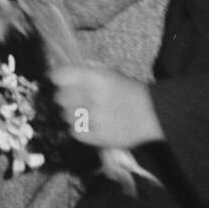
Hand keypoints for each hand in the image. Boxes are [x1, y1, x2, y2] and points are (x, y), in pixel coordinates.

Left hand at [48, 65, 162, 149]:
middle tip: (71, 98)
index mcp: (95, 78)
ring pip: (66, 116)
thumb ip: (86, 69)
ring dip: (70, 114)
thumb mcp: (109, 72)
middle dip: (63, 97)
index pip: (60, 77)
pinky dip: (77, 128)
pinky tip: (85, 124)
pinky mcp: (99, 137)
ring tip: (81, 112)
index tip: (58, 81)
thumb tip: (64, 71)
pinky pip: (75, 132)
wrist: (151, 113)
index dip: (57, 78)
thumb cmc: (128, 89)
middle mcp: (93, 98)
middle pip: (60, 98)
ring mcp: (95, 119)